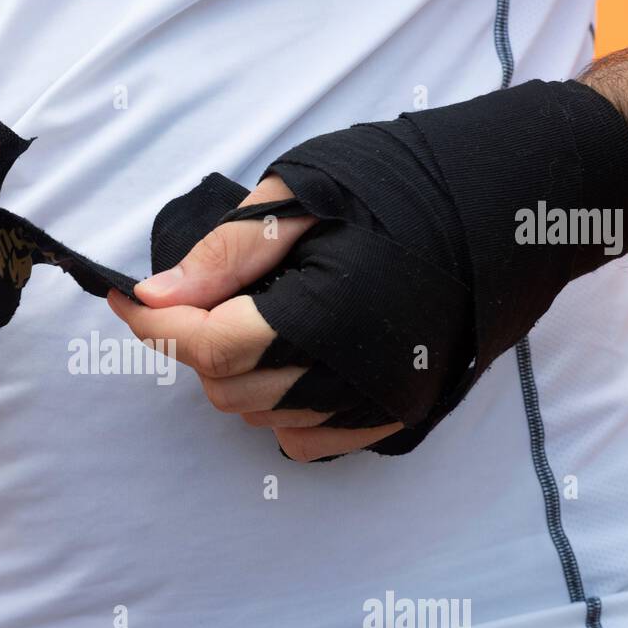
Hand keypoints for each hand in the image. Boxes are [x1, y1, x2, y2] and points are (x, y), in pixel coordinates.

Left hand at [107, 175, 401, 461]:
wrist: (502, 207)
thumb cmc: (402, 187)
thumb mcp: (303, 195)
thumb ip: (226, 254)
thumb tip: (154, 297)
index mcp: (323, 314)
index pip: (209, 346)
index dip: (155, 327)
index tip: (125, 302)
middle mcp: (349, 373)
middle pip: (227, 386)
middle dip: (198, 342)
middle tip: (207, 294)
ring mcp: (374, 403)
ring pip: (257, 415)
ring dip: (236, 373)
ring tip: (258, 315)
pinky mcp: (394, 415)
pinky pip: (302, 440)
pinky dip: (278, 407)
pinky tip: (289, 357)